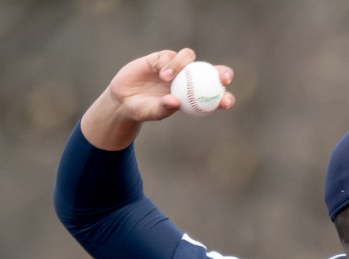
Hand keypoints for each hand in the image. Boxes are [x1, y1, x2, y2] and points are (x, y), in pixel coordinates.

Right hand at [80, 48, 234, 150]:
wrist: (122, 98)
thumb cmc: (141, 109)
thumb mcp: (150, 112)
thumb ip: (162, 108)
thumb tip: (175, 102)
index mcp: (192, 96)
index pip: (214, 94)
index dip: (224, 96)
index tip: (226, 100)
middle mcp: (188, 78)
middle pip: (211, 71)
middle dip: (221, 72)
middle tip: (222, 77)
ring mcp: (176, 66)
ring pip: (188, 57)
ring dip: (180, 65)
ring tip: (165, 78)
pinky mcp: (162, 57)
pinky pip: (169, 55)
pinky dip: (167, 63)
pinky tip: (160, 73)